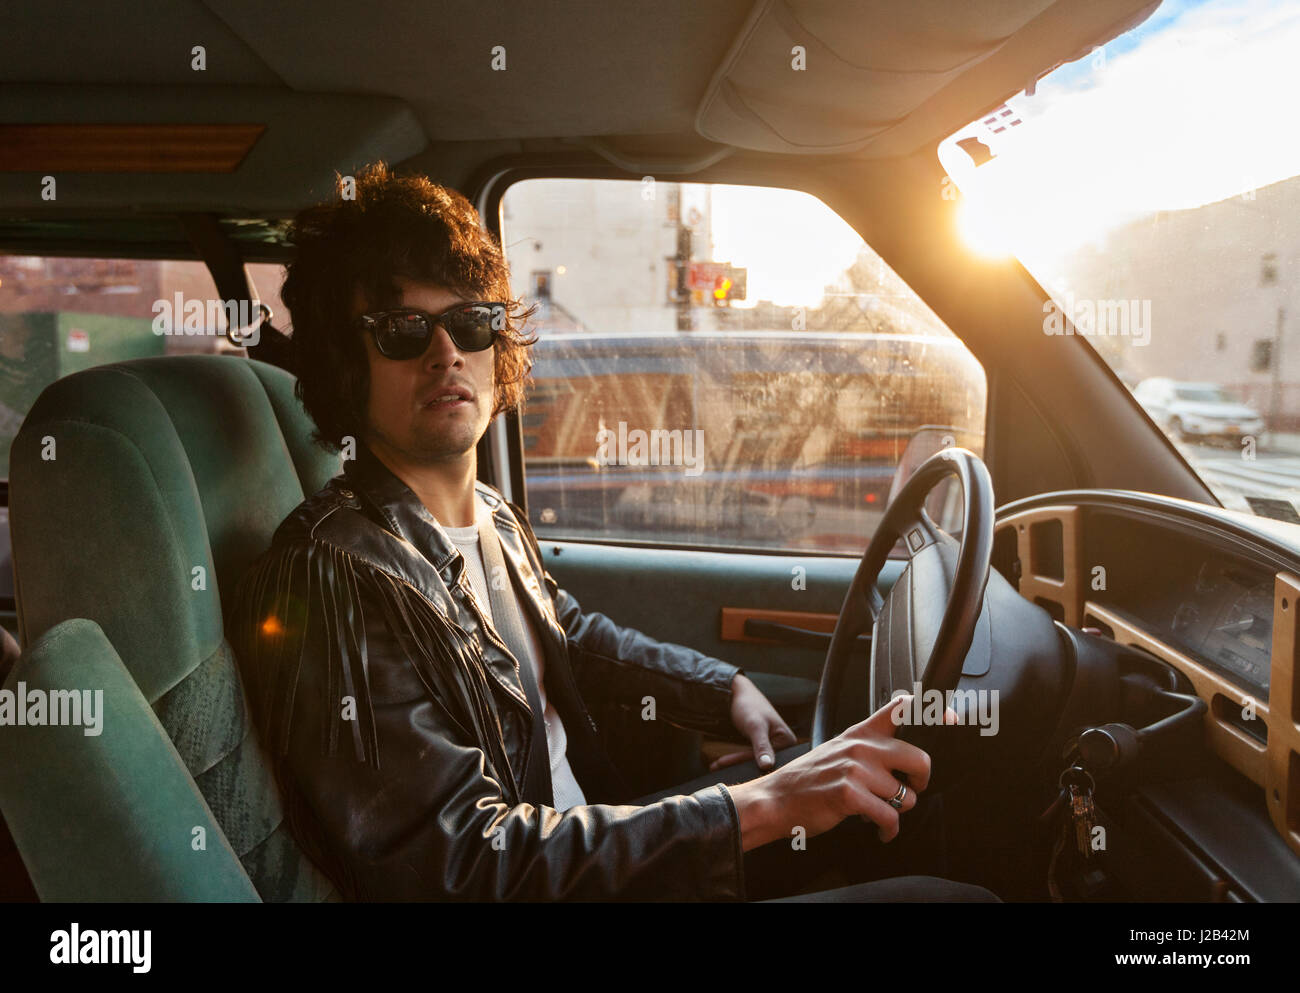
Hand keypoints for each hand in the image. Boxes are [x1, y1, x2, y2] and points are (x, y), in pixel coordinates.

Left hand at [716, 673, 797, 771]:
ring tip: (715, 766)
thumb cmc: (750, 705)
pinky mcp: (760, 745)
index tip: (726, 765)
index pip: (768, 758)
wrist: (738, 693)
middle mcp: (783, 745)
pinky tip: (719, 763)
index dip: (747, 762)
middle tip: (717, 767)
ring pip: (751, 760)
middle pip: (760, 761)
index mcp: (788, 740)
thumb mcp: (755, 726)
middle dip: (739, 765)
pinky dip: (734, 759)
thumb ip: (762, 746)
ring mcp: (771, 746)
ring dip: (734, 764)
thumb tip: (767, 766)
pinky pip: (748, 756)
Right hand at [727, 694, 952, 849]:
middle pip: (919, 758)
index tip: (950, 718)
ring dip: (898, 811)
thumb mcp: (838, 749)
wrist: (777, 798)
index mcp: (860, 732)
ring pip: (905, 796)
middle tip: (911, 789)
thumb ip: (868, 746)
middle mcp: (861, 747)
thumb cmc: (809, 779)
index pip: (900, 708)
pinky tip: (880, 830)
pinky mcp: (850, 795)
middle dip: (921, 782)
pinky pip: (889, 817)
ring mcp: (856, 770)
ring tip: (882, 812)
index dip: (931, 710)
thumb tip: (901, 756)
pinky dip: (889, 830)